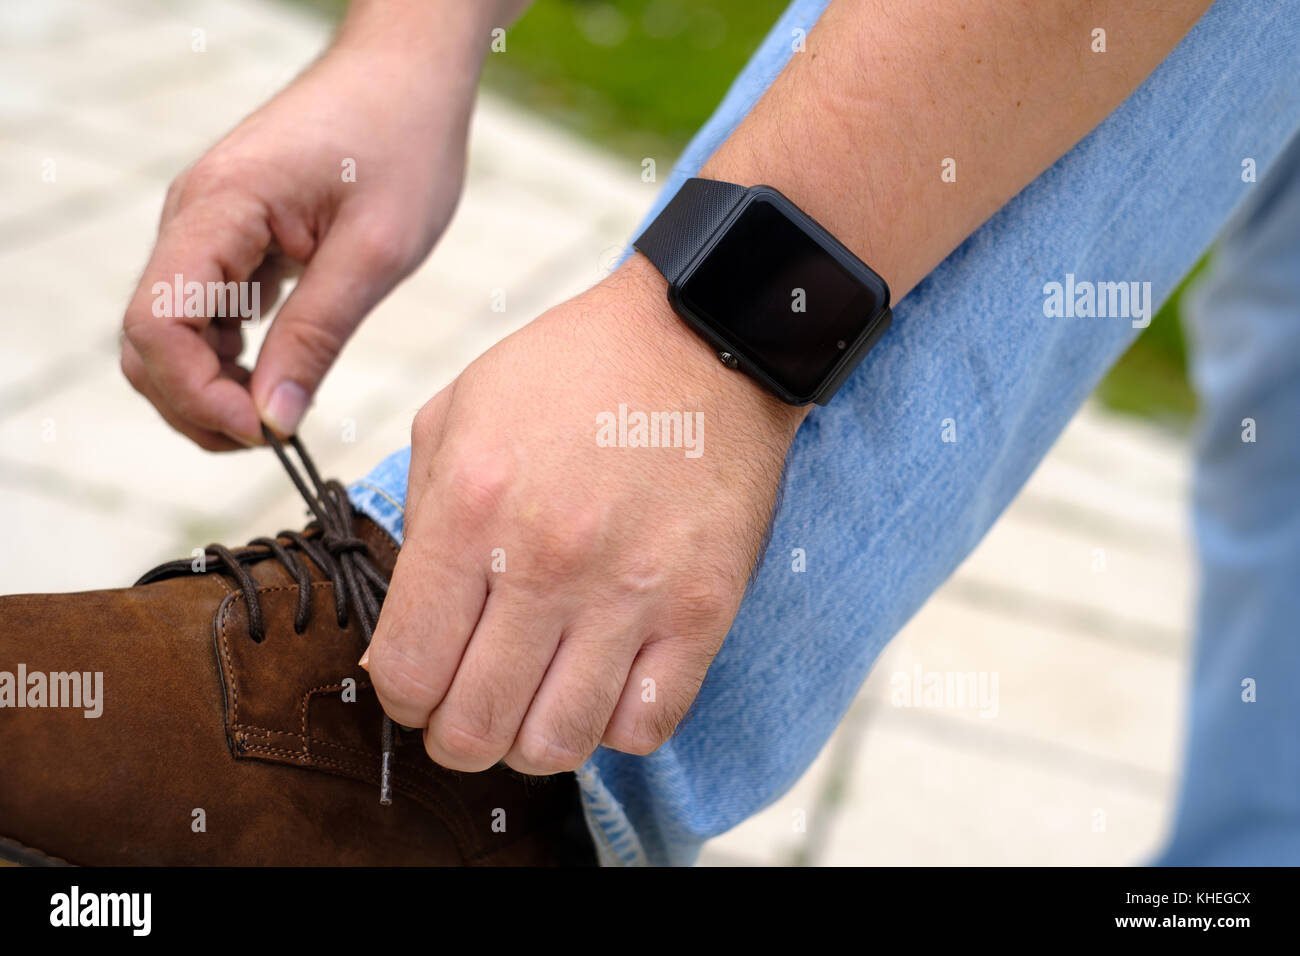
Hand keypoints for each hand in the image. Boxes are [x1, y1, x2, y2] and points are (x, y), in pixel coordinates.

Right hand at [120, 31, 479, 448]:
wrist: (407, 77)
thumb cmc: (402, 145)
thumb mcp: (376, 251)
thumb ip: (318, 335)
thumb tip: (275, 418)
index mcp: (219, 209)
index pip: (158, 323)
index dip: (197, 394)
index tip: (265, 431)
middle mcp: (194, 218)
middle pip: (150, 339)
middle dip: (198, 404)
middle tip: (275, 437)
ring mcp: (207, 228)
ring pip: (172, 334)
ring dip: (212, 388)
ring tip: (280, 417)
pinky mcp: (230, 238)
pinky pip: (205, 314)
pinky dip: (230, 360)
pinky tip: (280, 376)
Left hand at [363, 255, 804, 773]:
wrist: (701, 341)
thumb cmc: (573, 374)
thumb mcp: (457, 411)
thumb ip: (418, 519)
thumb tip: (404, 626)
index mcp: (472, 509)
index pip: (405, 669)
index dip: (400, 697)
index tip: (416, 685)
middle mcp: (549, 562)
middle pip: (474, 727)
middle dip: (455, 736)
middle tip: (466, 709)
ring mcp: (634, 593)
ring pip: (557, 744)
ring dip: (531, 742)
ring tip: (533, 702)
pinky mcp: (703, 610)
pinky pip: (646, 726)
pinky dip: (613, 726)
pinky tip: (603, 683)